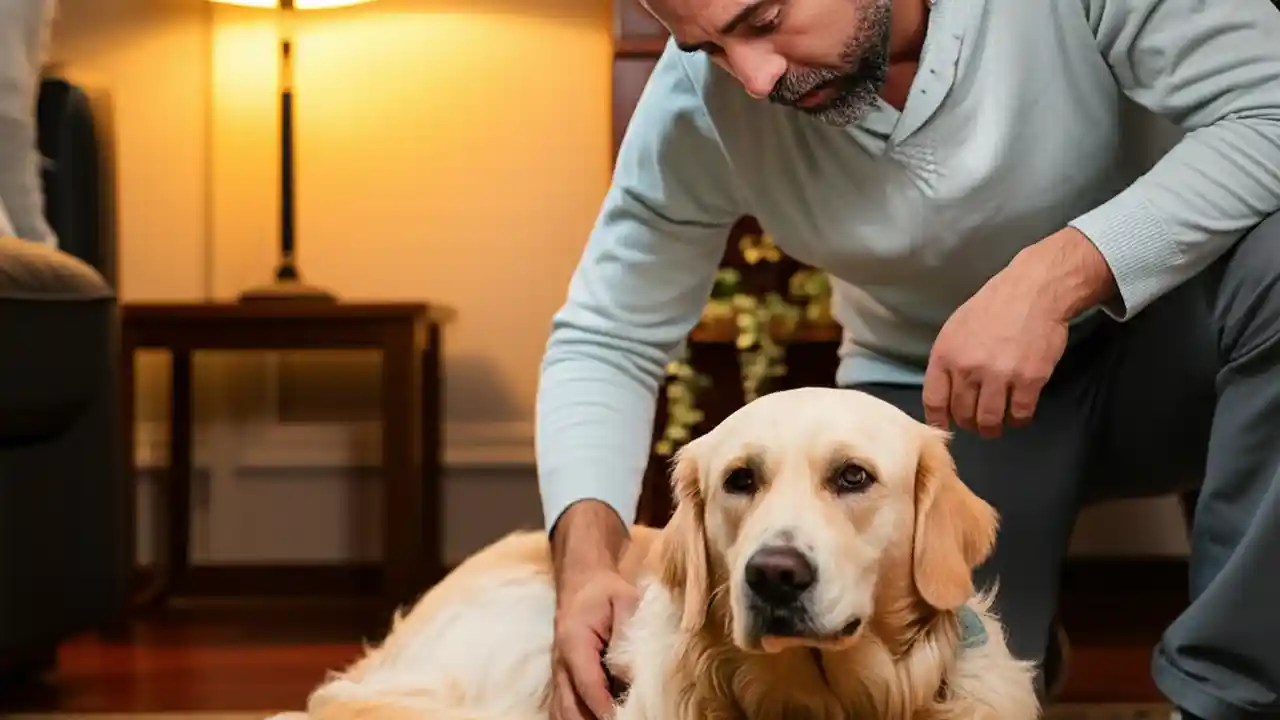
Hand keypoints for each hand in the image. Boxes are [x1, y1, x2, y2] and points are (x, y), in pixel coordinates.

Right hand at [548, 501, 638, 719]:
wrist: (582, 581)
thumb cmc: (606, 591)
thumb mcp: (626, 600)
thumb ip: (627, 634)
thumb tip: (630, 674)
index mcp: (573, 642)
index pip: (586, 683)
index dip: (602, 707)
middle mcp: (560, 663)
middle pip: (569, 707)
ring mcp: (558, 675)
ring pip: (562, 712)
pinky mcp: (563, 681)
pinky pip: (564, 709)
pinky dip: (578, 719)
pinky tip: (598, 717)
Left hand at [922, 228, 1115, 437]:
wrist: (1033, 291)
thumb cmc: (993, 306)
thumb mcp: (955, 329)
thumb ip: (948, 362)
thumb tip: (946, 393)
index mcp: (945, 355)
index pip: (934, 401)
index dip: (939, 420)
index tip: (946, 426)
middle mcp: (968, 368)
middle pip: (962, 414)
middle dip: (969, 424)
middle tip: (977, 423)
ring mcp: (999, 376)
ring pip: (989, 421)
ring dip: (992, 428)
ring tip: (996, 425)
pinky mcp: (1029, 380)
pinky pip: (1019, 414)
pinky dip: (1018, 420)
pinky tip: (1018, 415)